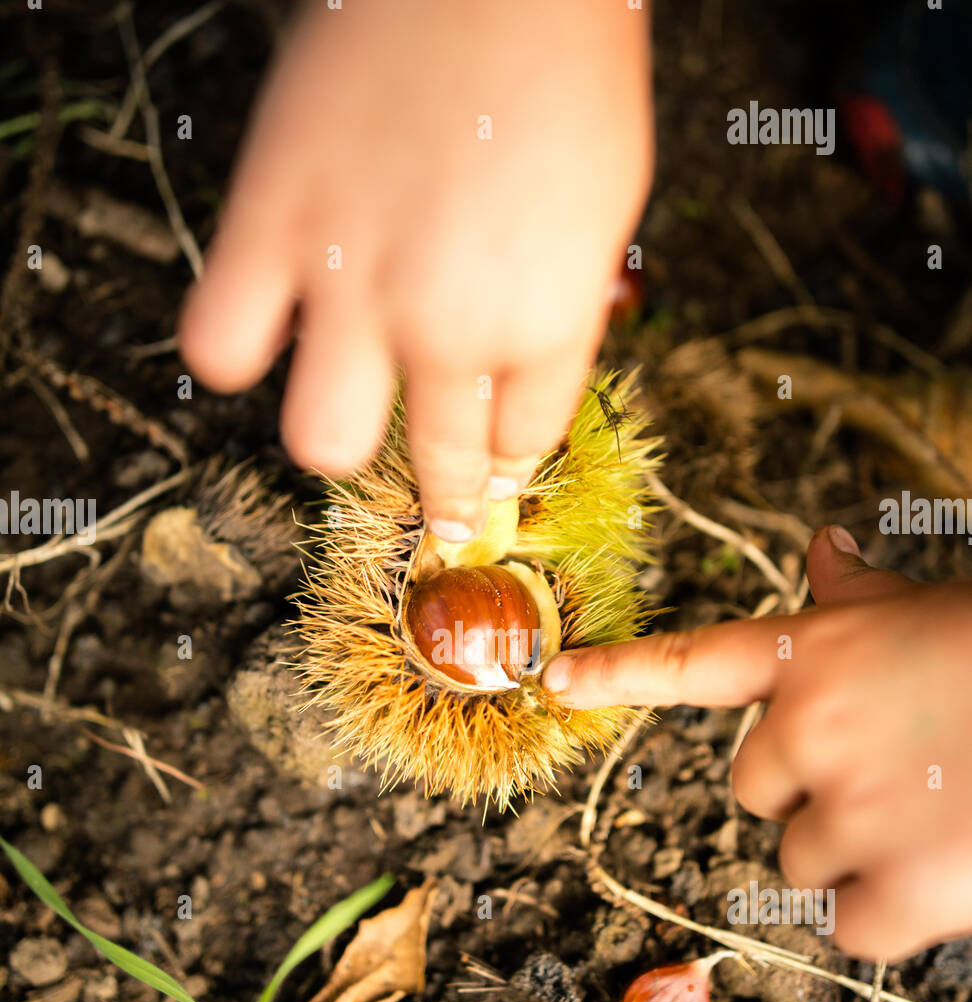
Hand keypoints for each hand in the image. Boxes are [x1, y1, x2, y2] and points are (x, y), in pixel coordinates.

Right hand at [179, 0, 652, 540]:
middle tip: (444, 491)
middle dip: (449, 489)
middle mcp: (449, 325)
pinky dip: (235, 349)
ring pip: (322, 441)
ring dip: (338, 435)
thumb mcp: (605, 208)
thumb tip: (516, 388)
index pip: (522, 439)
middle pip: (441, 464)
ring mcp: (352, 283)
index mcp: (546, 320)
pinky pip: (221, 348)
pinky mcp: (271, 226)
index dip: (508, 454)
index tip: (494, 461)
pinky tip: (265, 322)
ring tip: (347, 397)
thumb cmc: (563, 68)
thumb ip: (560, 310)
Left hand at [543, 526, 971, 961]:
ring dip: (853, 851)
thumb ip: (862, 599)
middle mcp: (810, 729)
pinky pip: (848, 926)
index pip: (695, 663)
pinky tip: (946, 869)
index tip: (555, 677)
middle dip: (812, 791)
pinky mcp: (897, 892)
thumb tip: (821, 551)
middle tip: (895, 771)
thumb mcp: (933, 613)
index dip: (620, 671)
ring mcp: (849, 812)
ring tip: (934, 809)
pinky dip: (891, 913)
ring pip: (798, 863)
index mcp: (819, 655)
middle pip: (757, 791)